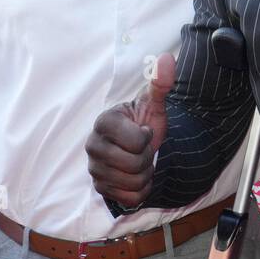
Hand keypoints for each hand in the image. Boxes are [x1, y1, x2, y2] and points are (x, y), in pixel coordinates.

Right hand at [86, 53, 176, 208]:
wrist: (142, 147)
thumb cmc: (145, 123)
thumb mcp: (155, 104)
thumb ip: (160, 83)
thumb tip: (167, 59)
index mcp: (103, 122)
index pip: (136, 141)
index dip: (146, 138)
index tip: (142, 130)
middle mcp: (92, 146)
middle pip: (134, 164)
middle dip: (146, 158)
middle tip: (142, 149)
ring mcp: (94, 169)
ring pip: (133, 183)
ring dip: (145, 174)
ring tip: (139, 162)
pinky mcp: (101, 189)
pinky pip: (131, 199)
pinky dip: (141, 191)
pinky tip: (136, 178)